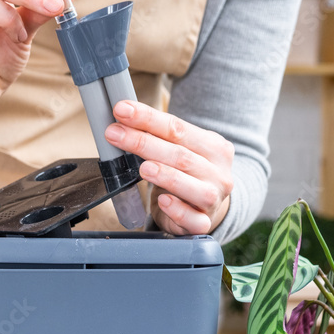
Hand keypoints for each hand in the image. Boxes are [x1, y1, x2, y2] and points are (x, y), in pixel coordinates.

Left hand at [104, 101, 234, 235]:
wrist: (208, 206)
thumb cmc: (188, 173)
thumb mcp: (180, 150)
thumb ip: (159, 136)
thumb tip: (123, 118)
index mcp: (214, 147)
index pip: (179, 128)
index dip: (148, 118)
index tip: (122, 110)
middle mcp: (218, 172)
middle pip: (180, 155)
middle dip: (144, 143)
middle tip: (115, 134)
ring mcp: (214, 199)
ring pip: (192, 188)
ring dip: (165, 176)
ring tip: (143, 168)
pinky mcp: (204, 223)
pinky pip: (193, 220)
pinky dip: (177, 210)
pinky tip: (163, 201)